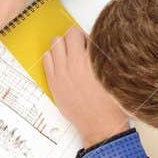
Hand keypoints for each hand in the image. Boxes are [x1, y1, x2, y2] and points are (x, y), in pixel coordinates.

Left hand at [42, 27, 131, 145]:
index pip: (79, 33)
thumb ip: (101, 56)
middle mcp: (73, 64)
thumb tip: (94, 44)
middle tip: (79, 48)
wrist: (100, 123)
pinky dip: (52, 58)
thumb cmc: (109, 102)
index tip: (87, 44)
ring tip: (70, 56)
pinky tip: (62, 65)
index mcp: (91, 60)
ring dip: (62, 47)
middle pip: (66, 36)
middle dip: (73, 39)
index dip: (84, 37)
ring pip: (53, 45)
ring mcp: (61, 73)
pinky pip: (46, 60)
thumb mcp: (112, 73)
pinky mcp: (53, 83)